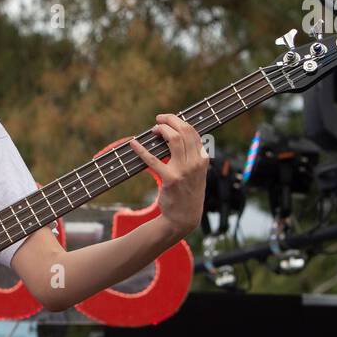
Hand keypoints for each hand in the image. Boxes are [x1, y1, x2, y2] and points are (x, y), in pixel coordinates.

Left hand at [127, 113, 208, 240]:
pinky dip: (141, 149)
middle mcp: (195, 163)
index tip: (168, 119)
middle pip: (184, 130)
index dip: (179, 121)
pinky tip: (133, 144)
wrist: (184, 217)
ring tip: (153, 130)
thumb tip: (177, 136)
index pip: (193, 132)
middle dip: (170, 120)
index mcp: (203, 159)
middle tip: (158, 119)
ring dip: (160, 129)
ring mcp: (183, 170)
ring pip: (173, 139)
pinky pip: (153, 159)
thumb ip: (191, 156)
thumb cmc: (188, 193)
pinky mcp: (170, 179)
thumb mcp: (196, 173)